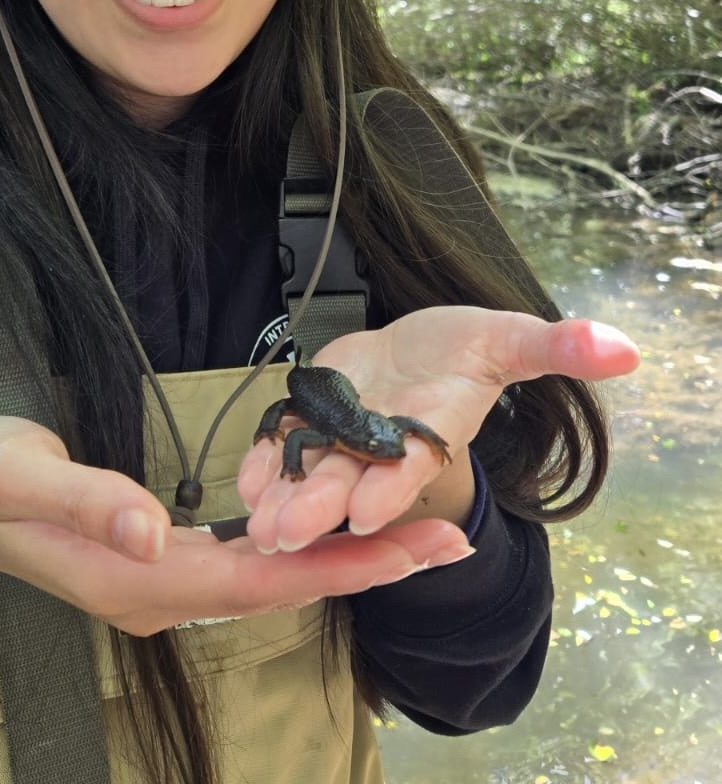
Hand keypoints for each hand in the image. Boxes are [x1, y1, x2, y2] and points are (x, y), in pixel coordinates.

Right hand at [0, 414, 472, 635]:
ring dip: (344, 560)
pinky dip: (299, 553)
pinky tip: (331, 533)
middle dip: (368, 566)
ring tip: (416, 539)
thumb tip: (154, 527)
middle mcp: (161, 593)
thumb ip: (86, 500)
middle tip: (453, 541)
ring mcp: (160, 583)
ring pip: (270, 581)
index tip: (416, 550)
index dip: (342, 565)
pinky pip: (246, 567)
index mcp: (139, 577)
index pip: (261, 578)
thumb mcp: (21, 477)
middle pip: (282, 587)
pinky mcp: (159, 564)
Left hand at [237, 309, 639, 554]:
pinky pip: (286, 443)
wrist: (418, 350)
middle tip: (285, 533)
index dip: (393, 486)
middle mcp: (385, 442)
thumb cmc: (466, 348)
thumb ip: (555, 346)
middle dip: (321, 506)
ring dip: (284, 497)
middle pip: (352, 478)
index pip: (413, 463)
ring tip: (256, 523)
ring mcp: (346, 434)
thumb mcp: (509, 338)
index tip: (368, 511)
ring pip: (312, 471)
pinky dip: (266, 459)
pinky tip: (246, 477)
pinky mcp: (314, 417)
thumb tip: (624, 348)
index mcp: (433, 429)